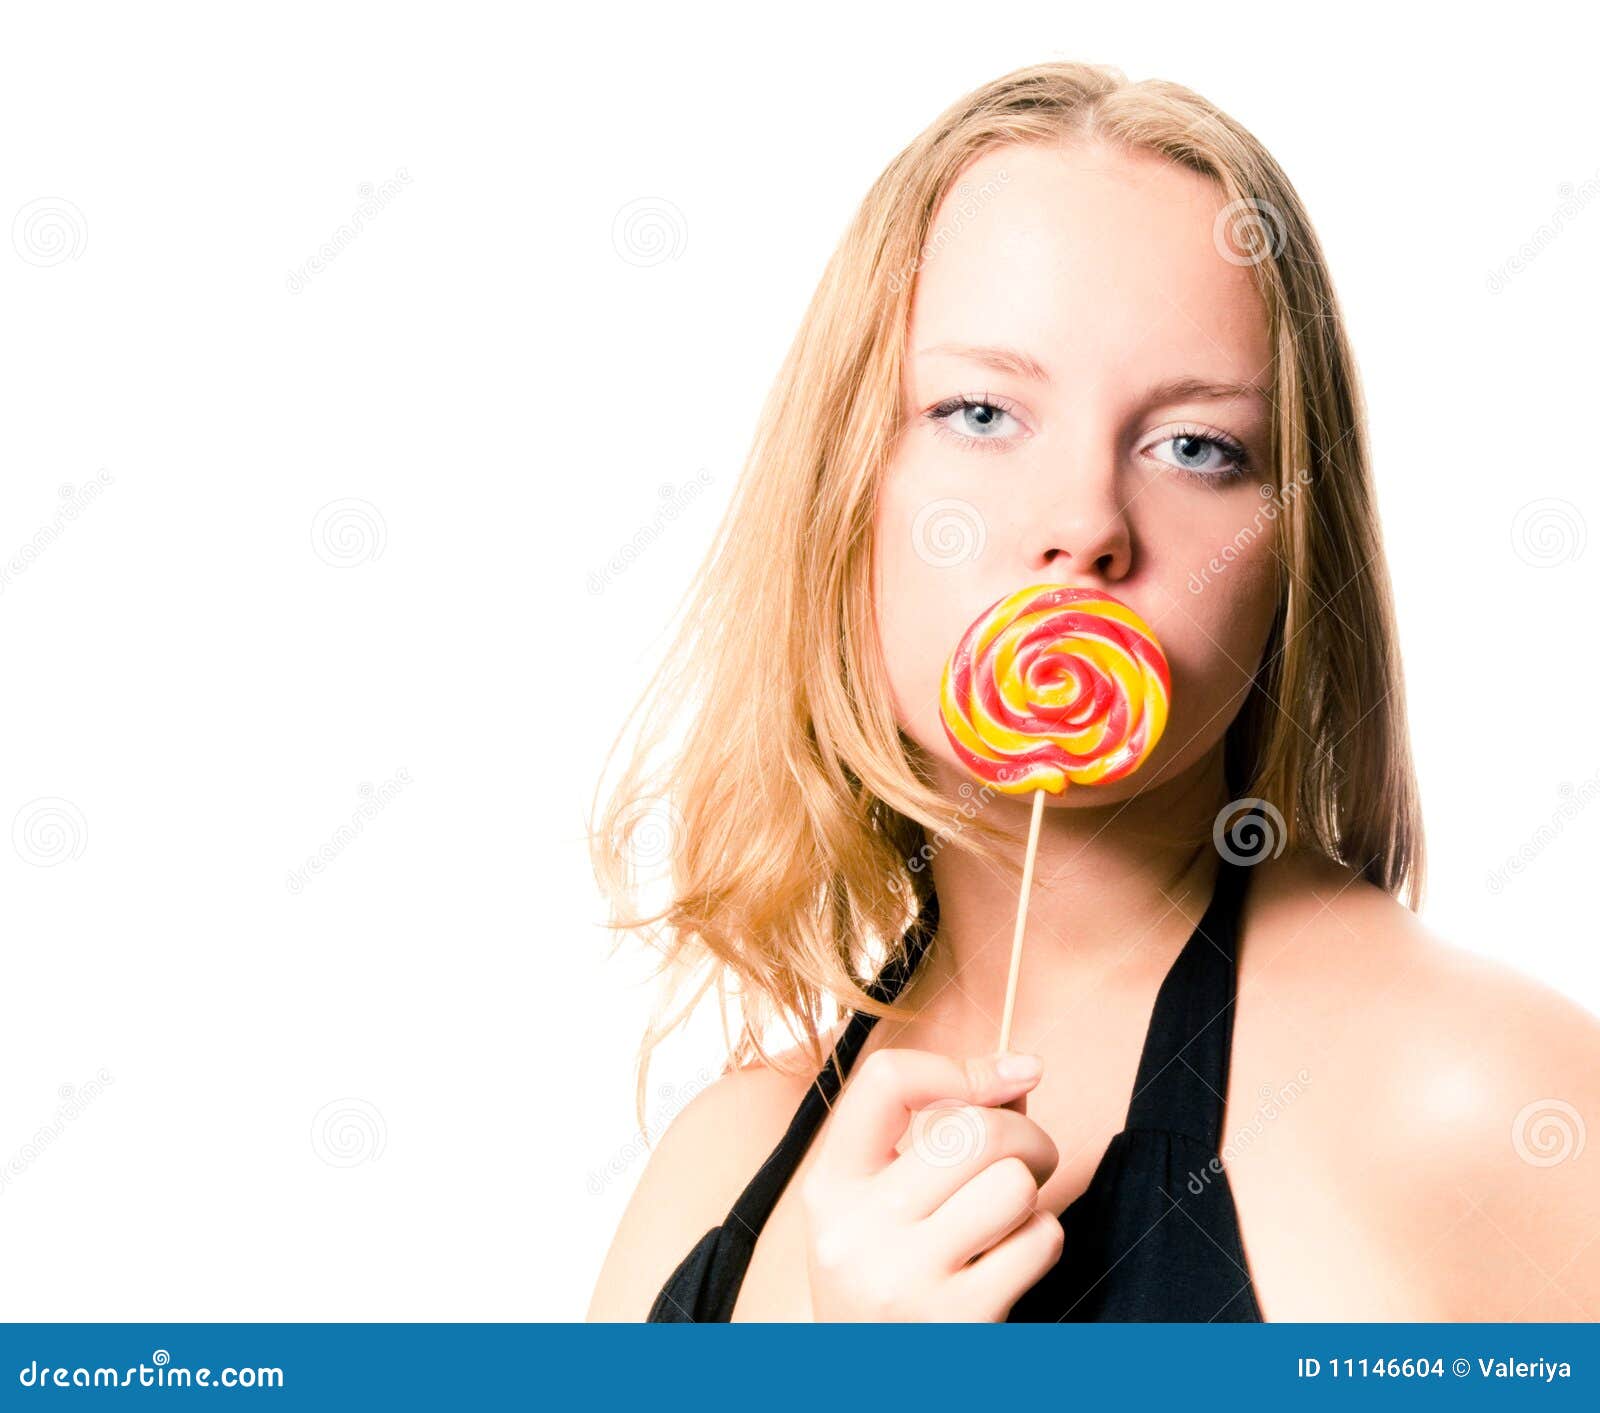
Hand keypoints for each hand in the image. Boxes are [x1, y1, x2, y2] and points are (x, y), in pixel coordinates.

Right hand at [799, 1047, 1062, 1320]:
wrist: (872, 1388)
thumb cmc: (891, 1280)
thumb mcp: (882, 1206)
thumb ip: (937, 1135)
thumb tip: (1022, 1072)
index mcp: (830, 1186)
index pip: (887, 1080)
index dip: (961, 1066)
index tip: (1010, 1076)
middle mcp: (856, 1229)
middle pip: (973, 1128)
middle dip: (1027, 1134)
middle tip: (1032, 1159)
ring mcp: (903, 1280)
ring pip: (1013, 1182)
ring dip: (1035, 1192)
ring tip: (1015, 1214)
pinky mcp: (957, 1323)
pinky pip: (1037, 1240)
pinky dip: (1041, 1241)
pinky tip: (1012, 1261)